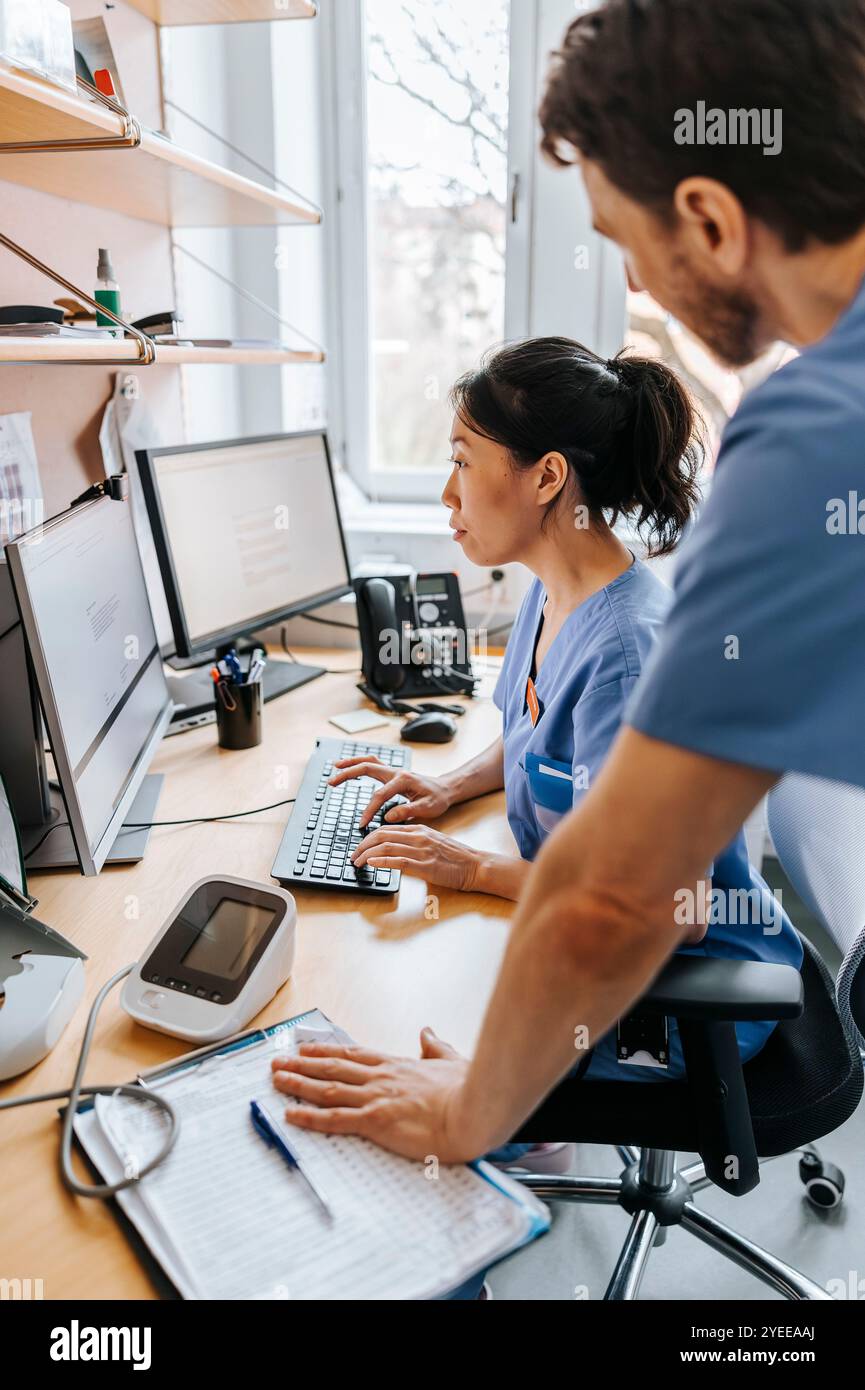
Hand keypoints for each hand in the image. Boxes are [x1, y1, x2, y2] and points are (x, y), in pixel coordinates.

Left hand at [271, 1028, 479, 1161]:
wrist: (472, 1111)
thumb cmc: (466, 1090)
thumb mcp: (451, 1060)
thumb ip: (436, 1047)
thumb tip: (428, 1032)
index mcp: (396, 1064)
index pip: (352, 1054)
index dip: (325, 1051)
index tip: (306, 1047)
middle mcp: (380, 1077)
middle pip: (332, 1067)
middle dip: (302, 1064)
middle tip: (278, 1062)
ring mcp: (375, 1097)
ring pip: (327, 1088)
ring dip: (298, 1083)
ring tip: (277, 1080)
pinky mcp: (375, 1121)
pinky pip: (334, 1119)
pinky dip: (310, 1117)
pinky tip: (292, 1115)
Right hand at [328, 755, 452, 827]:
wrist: (446, 789)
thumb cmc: (438, 799)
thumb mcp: (428, 808)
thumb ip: (408, 811)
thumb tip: (388, 816)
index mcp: (403, 780)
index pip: (379, 795)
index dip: (369, 810)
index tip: (362, 824)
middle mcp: (396, 771)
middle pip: (367, 767)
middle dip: (348, 774)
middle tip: (331, 782)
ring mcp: (393, 770)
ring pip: (368, 761)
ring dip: (350, 763)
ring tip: (334, 768)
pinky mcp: (391, 773)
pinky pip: (372, 764)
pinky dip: (358, 763)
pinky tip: (348, 767)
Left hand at [351, 823, 482, 890]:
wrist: (475, 865)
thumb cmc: (455, 857)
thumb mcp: (432, 842)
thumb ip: (414, 842)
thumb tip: (393, 850)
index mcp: (419, 829)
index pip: (386, 828)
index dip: (368, 838)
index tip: (359, 847)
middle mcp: (418, 836)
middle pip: (381, 835)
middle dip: (363, 845)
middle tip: (353, 856)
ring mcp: (422, 851)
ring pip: (386, 847)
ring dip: (367, 855)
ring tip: (358, 862)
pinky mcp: (426, 866)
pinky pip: (398, 860)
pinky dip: (382, 861)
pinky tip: (372, 863)